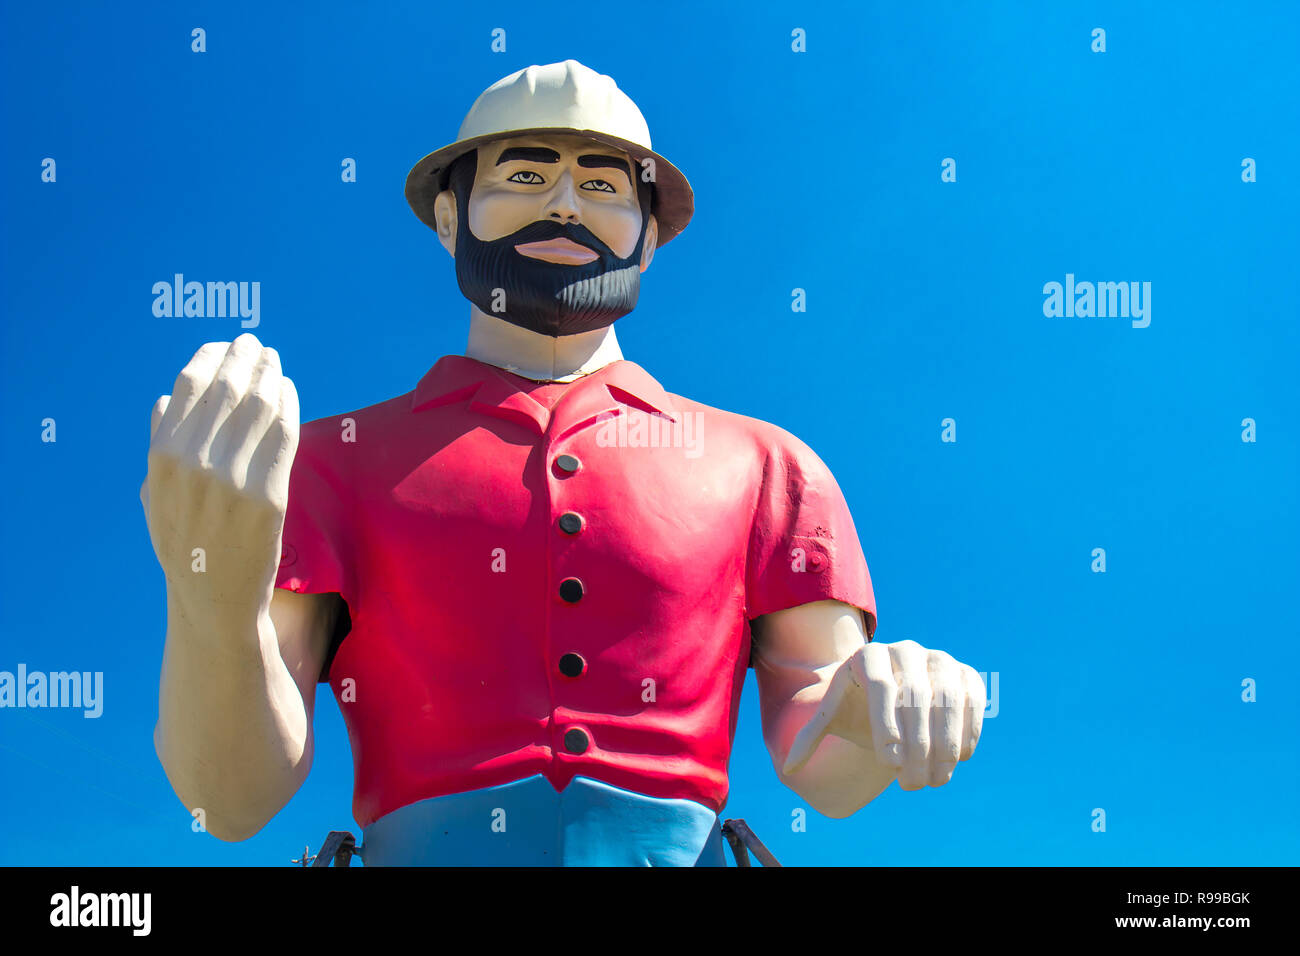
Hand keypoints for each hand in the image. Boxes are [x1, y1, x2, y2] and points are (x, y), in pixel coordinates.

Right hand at [141, 333, 299, 609]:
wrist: (214, 599)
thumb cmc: (184, 544)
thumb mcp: (154, 495)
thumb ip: (160, 444)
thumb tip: (167, 398)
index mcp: (161, 458)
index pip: (189, 386)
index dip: (211, 357)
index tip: (225, 346)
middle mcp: (194, 465)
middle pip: (228, 389)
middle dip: (245, 357)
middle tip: (257, 344)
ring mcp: (232, 481)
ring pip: (260, 406)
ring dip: (270, 374)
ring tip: (274, 362)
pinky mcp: (268, 497)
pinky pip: (284, 435)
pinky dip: (289, 405)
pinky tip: (289, 391)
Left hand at [782, 640, 985, 790]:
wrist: (888, 690)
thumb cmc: (856, 706)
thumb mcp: (832, 716)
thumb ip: (811, 737)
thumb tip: (787, 769)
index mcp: (869, 655)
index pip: (880, 686)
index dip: (886, 723)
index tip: (888, 762)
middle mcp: (906, 650)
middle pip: (916, 697)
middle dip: (916, 746)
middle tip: (910, 784)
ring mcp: (939, 659)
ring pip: (949, 700)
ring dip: (945, 745)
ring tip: (934, 780)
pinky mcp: (965, 673)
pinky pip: (973, 699)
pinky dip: (970, 730)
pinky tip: (961, 760)